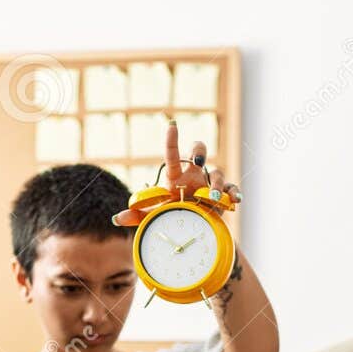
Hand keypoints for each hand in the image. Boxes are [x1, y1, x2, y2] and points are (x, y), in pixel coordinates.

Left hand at [111, 120, 239, 225]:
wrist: (190, 228)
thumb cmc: (171, 215)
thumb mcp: (153, 216)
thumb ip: (137, 216)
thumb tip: (116, 219)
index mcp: (175, 175)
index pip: (172, 154)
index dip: (171, 138)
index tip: (171, 124)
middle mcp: (193, 174)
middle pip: (199, 150)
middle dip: (199, 150)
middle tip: (197, 161)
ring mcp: (208, 183)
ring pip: (217, 171)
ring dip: (215, 182)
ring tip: (211, 197)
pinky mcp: (222, 196)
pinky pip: (231, 189)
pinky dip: (234, 192)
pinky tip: (236, 200)